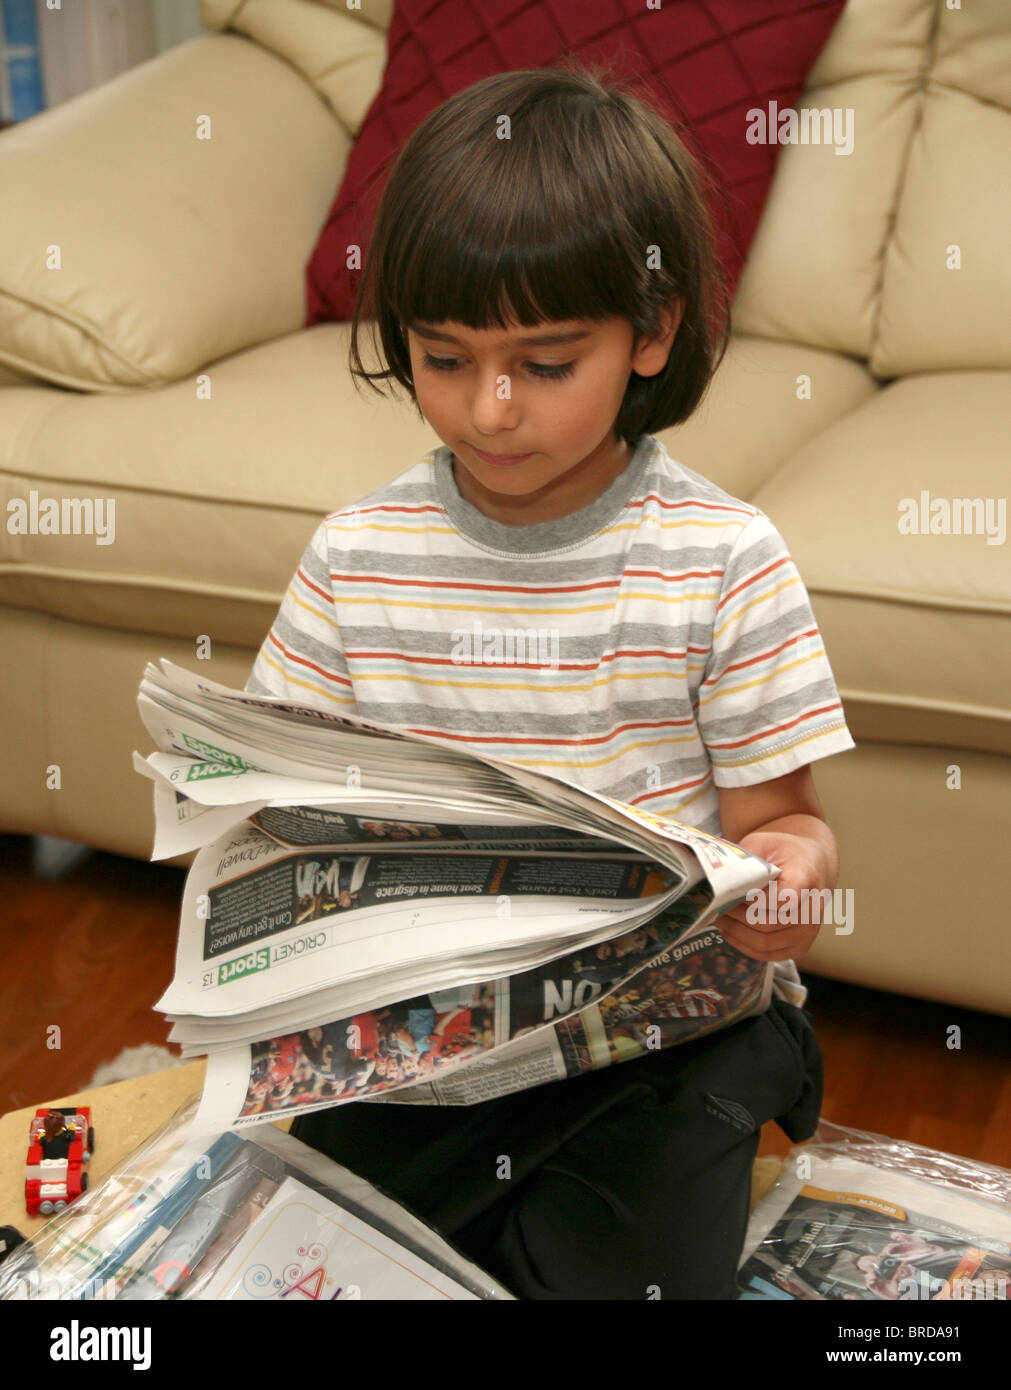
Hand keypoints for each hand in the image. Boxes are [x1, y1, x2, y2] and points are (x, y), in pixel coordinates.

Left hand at [714, 830, 831, 962]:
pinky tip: (730, 932)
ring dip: (737, 933)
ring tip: (719, 919)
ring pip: (766, 943)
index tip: (731, 892)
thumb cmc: (783, 852)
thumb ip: (745, 861)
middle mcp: (813, 908)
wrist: (809, 862)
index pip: (780, 899)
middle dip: (736, 917)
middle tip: (715, 906)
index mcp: (805, 877)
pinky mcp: (801, 945)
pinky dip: (745, 946)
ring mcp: (809, 930)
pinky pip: (769, 955)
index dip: (751, 900)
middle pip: (768, 924)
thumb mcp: (764, 843)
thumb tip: (717, 881)